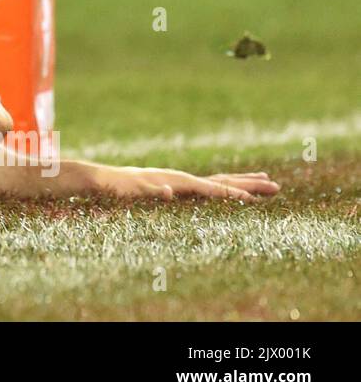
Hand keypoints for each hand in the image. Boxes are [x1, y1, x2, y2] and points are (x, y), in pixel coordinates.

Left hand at [92, 166, 280, 201]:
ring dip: (242, 181)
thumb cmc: (118, 190)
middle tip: (278, 186)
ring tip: (265, 179)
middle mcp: (183, 178)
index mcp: (178, 182)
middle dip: (250, 185)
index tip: (256, 202)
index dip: (233, 197)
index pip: (213, 190)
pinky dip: (224, 187)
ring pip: (219, 181)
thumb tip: (169, 193)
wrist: (103, 180)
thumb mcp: (133, 193)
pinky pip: (207, 187)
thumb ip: (150, 193)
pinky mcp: (177, 186)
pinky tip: (231, 190)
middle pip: (224, 181)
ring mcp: (181, 180)